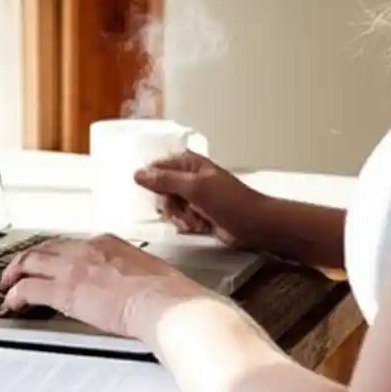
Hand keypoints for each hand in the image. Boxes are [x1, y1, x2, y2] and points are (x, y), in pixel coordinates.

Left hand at [0, 234, 213, 341]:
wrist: (165, 303)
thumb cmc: (166, 293)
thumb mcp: (147, 272)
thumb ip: (130, 274)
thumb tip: (131, 285)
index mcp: (106, 243)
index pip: (69, 245)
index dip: (53, 255)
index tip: (48, 263)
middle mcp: (85, 250)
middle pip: (44, 249)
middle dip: (25, 260)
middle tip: (15, 272)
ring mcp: (72, 269)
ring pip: (29, 263)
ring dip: (13, 275)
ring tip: (5, 287)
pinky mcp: (64, 291)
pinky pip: (28, 290)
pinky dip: (14, 297)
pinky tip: (11, 305)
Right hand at [135, 151, 268, 247]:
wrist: (253, 225)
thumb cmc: (229, 202)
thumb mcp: (195, 187)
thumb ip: (165, 180)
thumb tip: (137, 174)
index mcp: (187, 164)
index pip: (157, 168)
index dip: (154, 183)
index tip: (162, 195)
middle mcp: (187, 178)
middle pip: (159, 191)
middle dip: (170, 206)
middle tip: (183, 211)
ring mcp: (192, 197)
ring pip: (168, 208)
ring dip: (180, 218)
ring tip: (196, 221)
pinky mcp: (195, 214)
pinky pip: (178, 219)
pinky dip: (186, 225)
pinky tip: (199, 227)